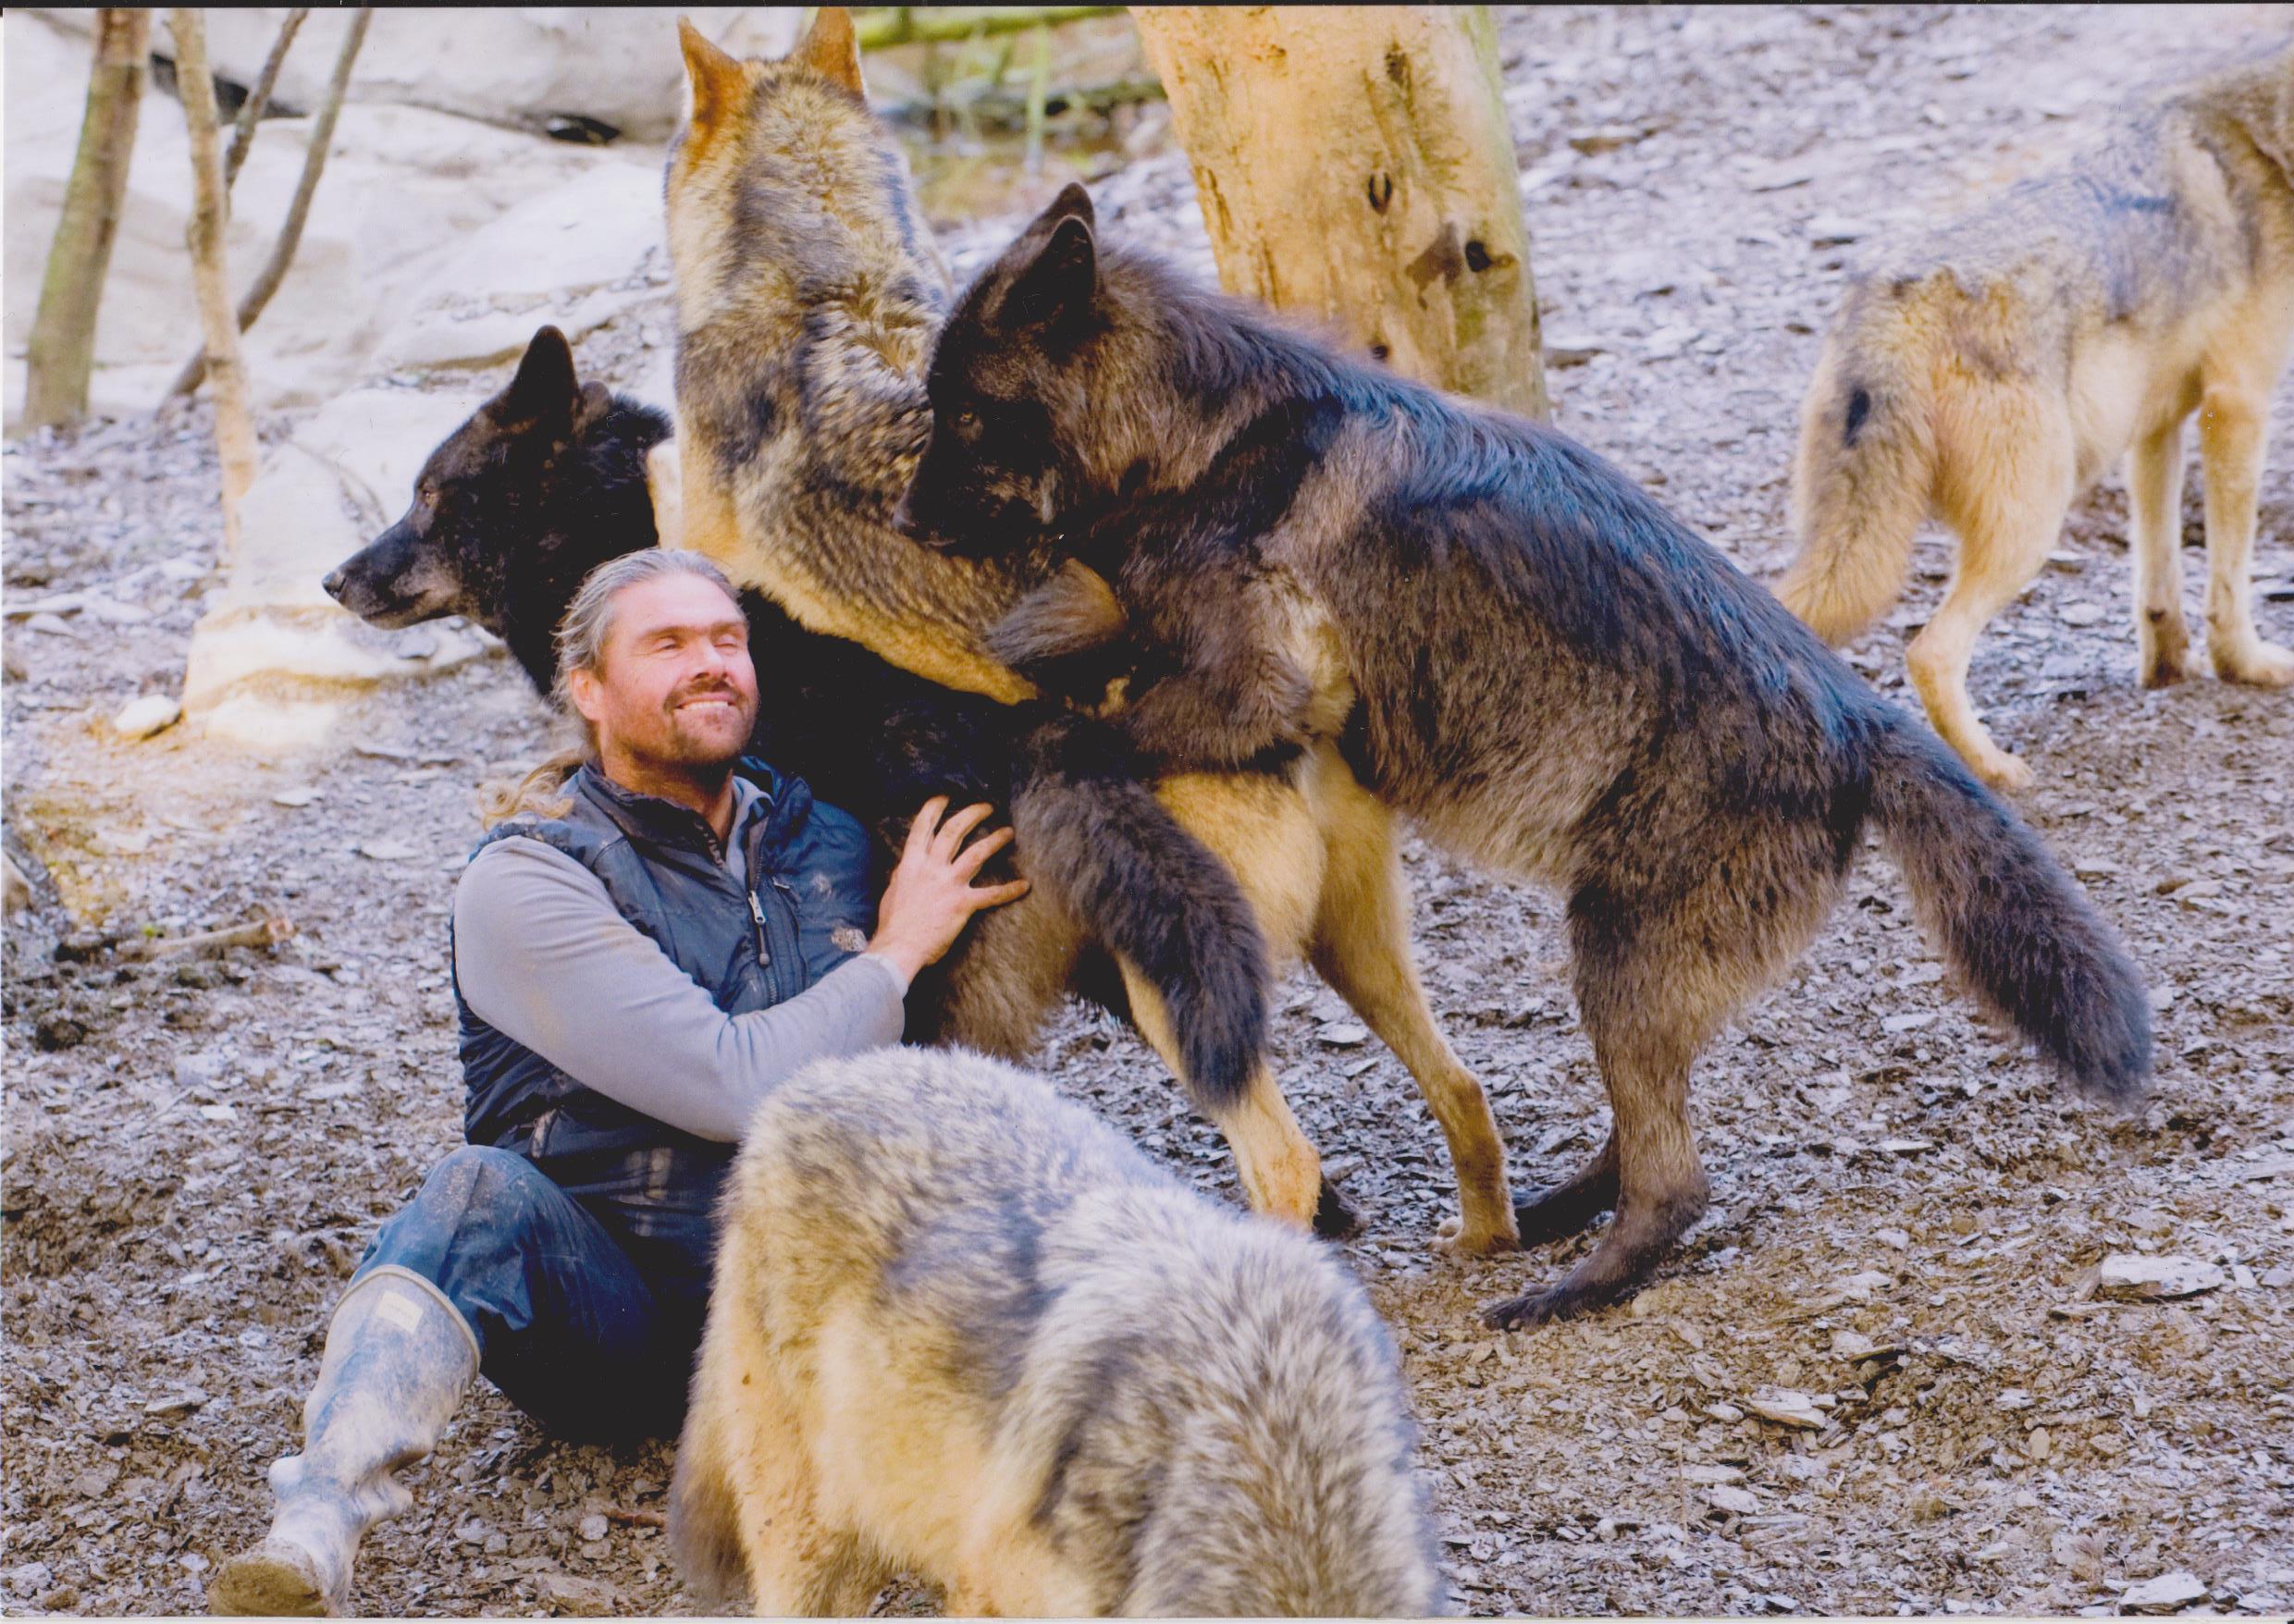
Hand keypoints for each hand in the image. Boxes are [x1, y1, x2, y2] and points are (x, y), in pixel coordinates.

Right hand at [866, 797, 1030, 984]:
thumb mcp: (894, 890)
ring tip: (1008, 832)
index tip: (945, 796)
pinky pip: (991, 895)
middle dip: (972, 815)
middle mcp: (931, 868)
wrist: (899, 946)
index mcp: (911, 864)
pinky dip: (1009, 890)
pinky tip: (1024, 885)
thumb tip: (908, 866)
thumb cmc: (894, 923)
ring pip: (977, 854)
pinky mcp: (962, 904)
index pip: (922, 828)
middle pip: (954, 831)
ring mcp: (948, 884)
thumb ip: (904, 874)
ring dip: (995, 841)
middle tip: (986, 807)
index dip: (934, 809)